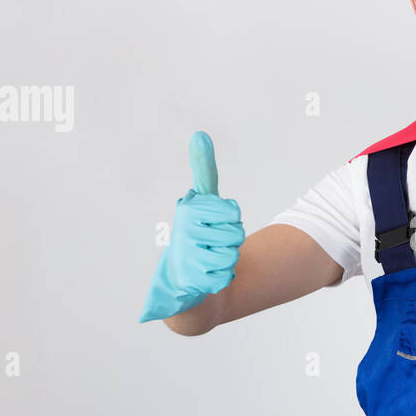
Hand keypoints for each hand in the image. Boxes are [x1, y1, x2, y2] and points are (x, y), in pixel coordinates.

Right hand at [139, 131, 245, 322]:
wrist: (179, 273)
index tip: (214, 221)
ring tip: (210, 256)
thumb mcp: (201, 200)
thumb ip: (203, 170)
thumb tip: (200, 135)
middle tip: (212, 241)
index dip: (230, 218)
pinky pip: (226, 277)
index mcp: (189, 210)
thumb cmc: (196, 230)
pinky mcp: (193, 281)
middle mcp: (184, 232)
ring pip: (232, 256)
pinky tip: (207, 273)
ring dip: (227, 258)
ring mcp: (188, 257)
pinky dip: (222, 277)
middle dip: (230, 240)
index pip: (233, 211)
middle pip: (236, 235)